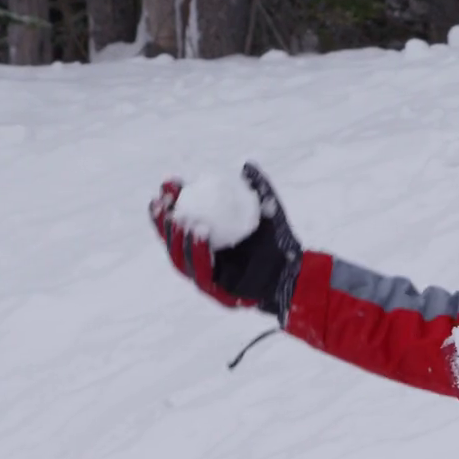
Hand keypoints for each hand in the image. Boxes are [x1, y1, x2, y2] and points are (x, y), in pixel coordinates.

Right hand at [150, 162, 302, 318]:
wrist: (296, 269)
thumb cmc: (280, 240)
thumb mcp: (268, 210)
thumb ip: (258, 188)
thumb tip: (247, 165)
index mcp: (206, 240)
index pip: (180, 220)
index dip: (169, 203)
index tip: (168, 184)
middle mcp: (201, 259)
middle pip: (172, 241)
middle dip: (162, 221)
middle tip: (162, 201)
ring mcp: (208, 278)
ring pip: (181, 260)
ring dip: (176, 238)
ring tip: (179, 219)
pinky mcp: (217, 294)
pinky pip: (202, 273)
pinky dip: (197, 253)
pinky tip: (198, 234)